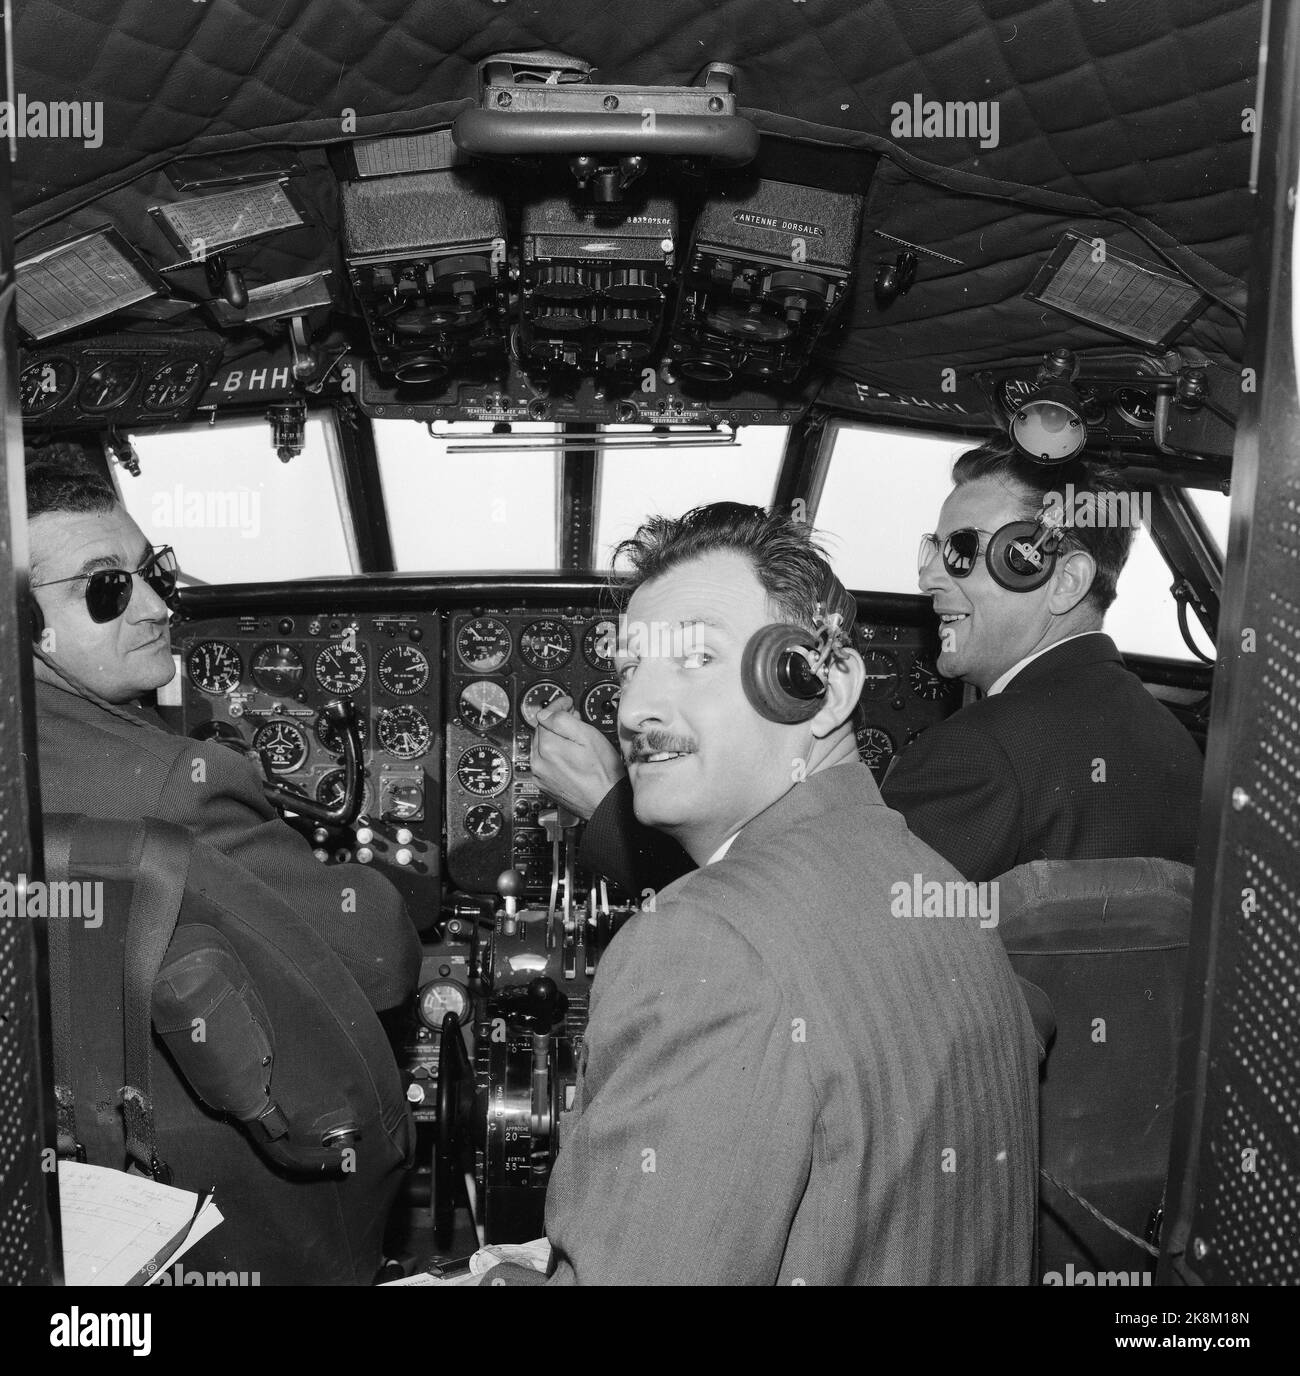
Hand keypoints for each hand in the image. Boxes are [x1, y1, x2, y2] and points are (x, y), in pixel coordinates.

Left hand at [531, 694, 625, 819]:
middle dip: (556, 722)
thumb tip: (547, 712)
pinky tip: (568, 755)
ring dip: (554, 738)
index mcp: (547, 748)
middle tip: (572, 717)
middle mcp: (539, 763)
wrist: (606, 803)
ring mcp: (540, 775)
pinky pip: (544, 763)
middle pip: (541, 731)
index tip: (567, 703)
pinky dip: (553, 755)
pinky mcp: (544, 785)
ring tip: (572, 737)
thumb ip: (563, 720)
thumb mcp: (588, 737)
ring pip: (541, 747)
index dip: (558, 706)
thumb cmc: (603, 773)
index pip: (544, 715)